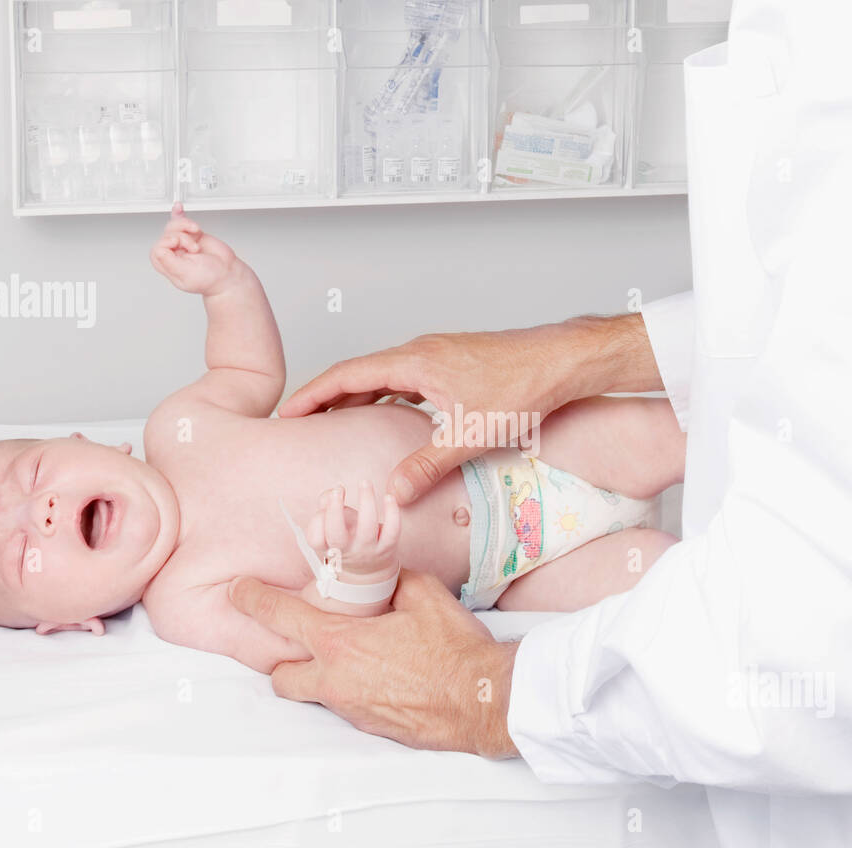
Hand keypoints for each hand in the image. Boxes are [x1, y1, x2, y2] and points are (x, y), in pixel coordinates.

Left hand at [150, 202, 241, 295]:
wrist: (227, 273)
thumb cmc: (210, 278)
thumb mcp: (187, 274)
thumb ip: (169, 262)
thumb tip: (158, 249)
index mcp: (166, 265)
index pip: (158, 248)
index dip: (170, 243)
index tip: (182, 247)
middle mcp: (172, 253)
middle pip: (166, 234)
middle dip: (182, 237)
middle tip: (195, 248)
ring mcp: (182, 243)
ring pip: (174, 225)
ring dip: (185, 225)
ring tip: (196, 232)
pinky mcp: (192, 235)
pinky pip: (181, 221)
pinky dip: (179, 213)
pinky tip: (178, 207)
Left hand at [228, 570, 520, 757]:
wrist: (484, 700)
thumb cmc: (454, 648)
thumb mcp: (423, 594)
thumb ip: (393, 581)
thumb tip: (384, 577)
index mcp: (340, 641)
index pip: (279, 616)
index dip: (251, 600)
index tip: (236, 591)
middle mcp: (336, 680)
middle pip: (281, 675)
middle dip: (281, 660)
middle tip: (298, 645)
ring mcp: (352, 709)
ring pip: (317, 694)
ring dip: (322, 677)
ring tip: (350, 661)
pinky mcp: (373, 728)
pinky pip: (349, 707)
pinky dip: (355, 691)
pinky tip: (383, 679)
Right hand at [277, 315, 658, 505]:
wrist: (565, 360)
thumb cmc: (525, 386)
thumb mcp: (471, 433)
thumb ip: (427, 464)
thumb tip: (393, 491)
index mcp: (415, 361)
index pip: (346, 374)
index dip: (312, 394)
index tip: (287, 412)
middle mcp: (422, 352)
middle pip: (359, 373)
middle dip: (328, 398)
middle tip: (303, 424)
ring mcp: (439, 355)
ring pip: (384, 377)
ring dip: (358, 398)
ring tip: (338, 424)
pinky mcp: (456, 364)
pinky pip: (407, 379)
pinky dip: (388, 397)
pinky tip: (394, 419)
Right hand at [307, 480, 400, 581]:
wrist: (369, 568)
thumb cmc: (344, 536)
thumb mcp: (330, 524)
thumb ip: (325, 503)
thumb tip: (331, 493)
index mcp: (328, 547)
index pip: (316, 539)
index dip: (317, 520)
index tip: (327, 499)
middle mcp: (346, 551)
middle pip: (337, 536)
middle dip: (335, 511)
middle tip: (338, 489)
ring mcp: (368, 550)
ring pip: (367, 528)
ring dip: (366, 502)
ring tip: (364, 483)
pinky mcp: (388, 547)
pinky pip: (392, 531)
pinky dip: (392, 513)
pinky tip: (389, 497)